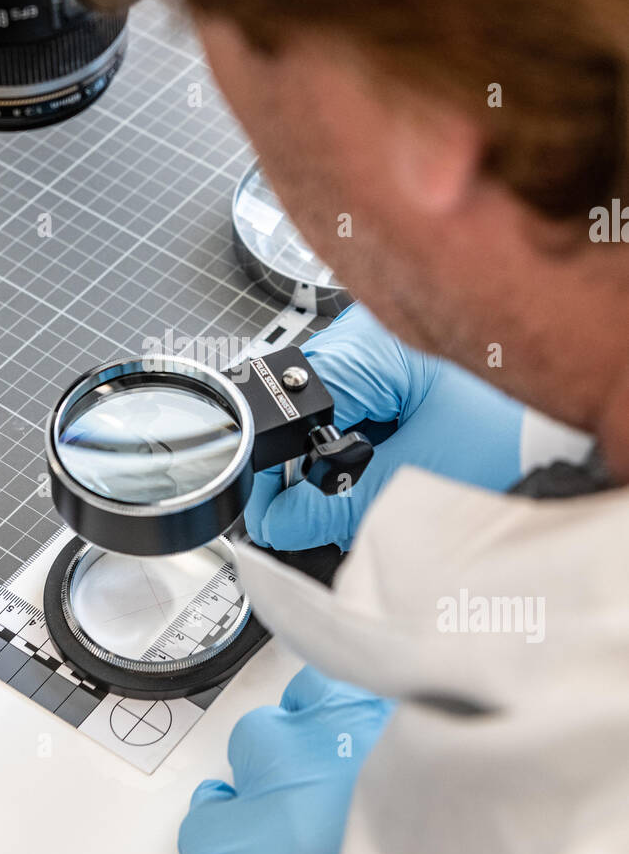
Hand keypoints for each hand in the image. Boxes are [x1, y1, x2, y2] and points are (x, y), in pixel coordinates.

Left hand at [178, 666, 392, 853]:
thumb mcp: (431, 826)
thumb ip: (400, 773)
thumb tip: (379, 750)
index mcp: (389, 748)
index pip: (343, 686)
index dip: (334, 708)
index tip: (332, 724)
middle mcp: (330, 756)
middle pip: (293, 712)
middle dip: (296, 742)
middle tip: (308, 784)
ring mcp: (274, 798)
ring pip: (249, 744)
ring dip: (261, 780)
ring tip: (281, 829)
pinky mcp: (227, 851)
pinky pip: (204, 814)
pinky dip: (218, 833)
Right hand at [245, 302, 523, 550]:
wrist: (575, 430)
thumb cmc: (517, 432)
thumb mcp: (412, 477)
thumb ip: (334, 504)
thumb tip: (278, 520)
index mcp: (367, 343)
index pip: (291, 407)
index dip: (284, 466)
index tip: (284, 509)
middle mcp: (372, 332)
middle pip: (310, 411)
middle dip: (321, 464)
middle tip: (349, 502)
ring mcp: (389, 345)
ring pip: (336, 414)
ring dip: (348, 457)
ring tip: (392, 477)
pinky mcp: (406, 365)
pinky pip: (365, 408)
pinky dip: (375, 444)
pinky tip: (405, 459)